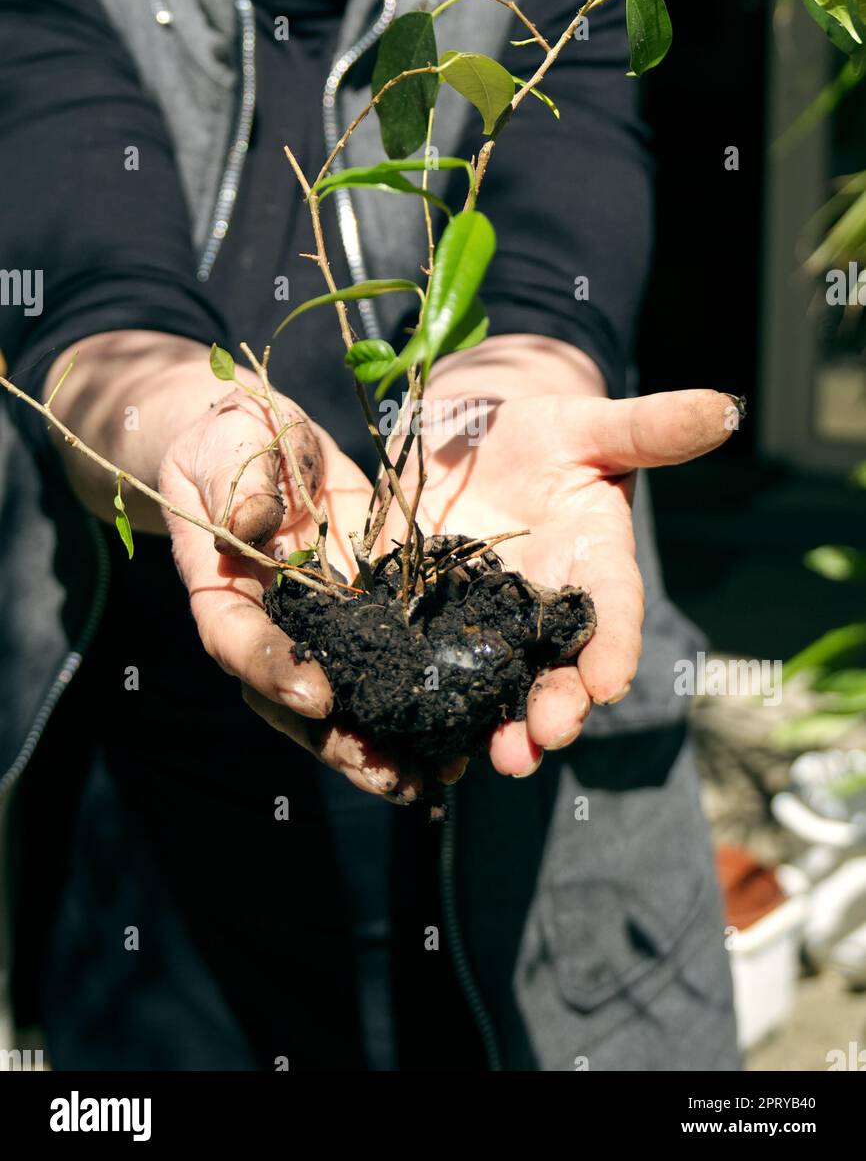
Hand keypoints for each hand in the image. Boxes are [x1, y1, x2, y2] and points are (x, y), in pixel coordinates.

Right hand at [159, 386, 425, 800]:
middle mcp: (269, 624)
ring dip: (384, 743)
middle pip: (292, 699)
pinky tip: (463, 728)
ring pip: (347, 698)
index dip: (271, 670)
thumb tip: (256, 524)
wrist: (264, 438)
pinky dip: (419, 697)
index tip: (316, 697)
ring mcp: (320, 625)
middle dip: (338, 741)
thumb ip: (239, 486)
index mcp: (221, 590)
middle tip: (389, 775)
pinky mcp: (366, 609)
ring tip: (431, 779)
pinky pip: (389, 662)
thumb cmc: (229, 439)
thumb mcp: (226, 446)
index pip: (236, 640)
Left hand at [399, 388, 736, 776]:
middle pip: (560, 666)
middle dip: (558, 704)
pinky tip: (424, 735)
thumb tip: (724, 408)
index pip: (613, 609)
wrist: (469, 440)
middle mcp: (546, 605)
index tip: (609, 681)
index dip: (614, 646)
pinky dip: (433, 703)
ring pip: (503, 684)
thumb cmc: (541, 433)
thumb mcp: (589, 424)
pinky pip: (434, 668)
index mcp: (593, 563)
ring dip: (503, 725)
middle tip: (548, 736)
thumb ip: (648, 427)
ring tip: (501, 758)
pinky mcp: (430, 621)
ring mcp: (488, 620)